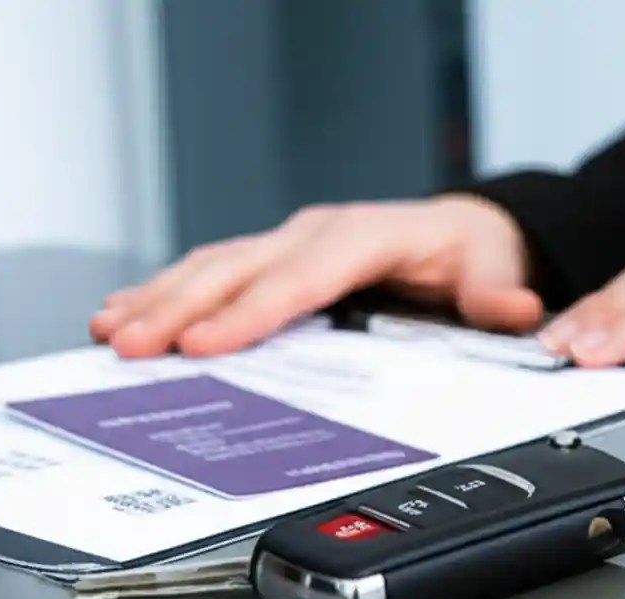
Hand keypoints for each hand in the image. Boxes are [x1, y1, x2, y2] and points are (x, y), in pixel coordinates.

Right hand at [90, 195, 542, 357]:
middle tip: (129, 343)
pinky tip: (127, 314)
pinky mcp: (273, 258)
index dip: (252, 310)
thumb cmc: (466, 251)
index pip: (301, 277)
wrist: (456, 230)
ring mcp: (289, 242)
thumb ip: (494, 293)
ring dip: (160, 297)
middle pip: (239, 268)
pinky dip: (167, 292)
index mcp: (364, 237)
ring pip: (213, 265)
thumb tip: (514, 308)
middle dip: (180, 306)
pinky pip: (212, 272)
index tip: (205, 343)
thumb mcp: (490, 267)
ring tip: (110, 330)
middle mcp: (316, 234)